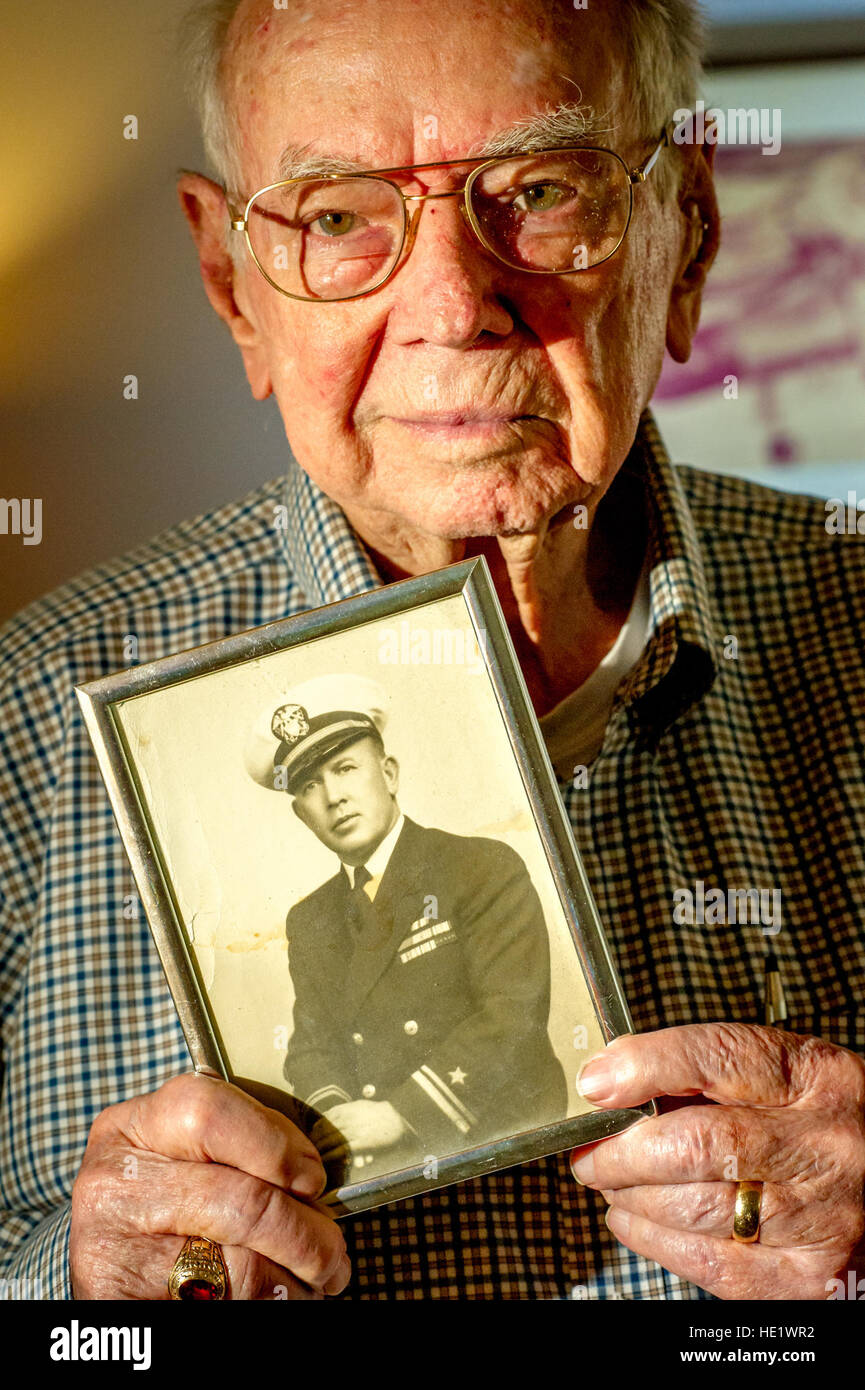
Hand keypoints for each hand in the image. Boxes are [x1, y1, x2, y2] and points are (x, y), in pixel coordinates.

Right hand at [70, 1072, 350, 1299]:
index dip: (274, 1143)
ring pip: (246, 1269)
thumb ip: (236, 1147)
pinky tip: (276, 1298)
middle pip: (243, 1202)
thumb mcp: (185, 1160)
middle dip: (307, 1233)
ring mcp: (112, 1247)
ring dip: (298, 1278)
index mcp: (132, 1127)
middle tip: (333, 1252)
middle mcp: (114, 1182)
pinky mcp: (123, 1301)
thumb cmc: (167, 1208)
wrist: (105, 1283)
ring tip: (316, 1277)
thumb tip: (316, 1171)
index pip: (209, 1113)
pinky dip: (270, 1303)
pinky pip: (227, 1307)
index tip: (312, 1177)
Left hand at [316, 1100, 407, 1157]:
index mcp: (352, 1107)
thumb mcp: (365, 1106)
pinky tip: (327, 1159)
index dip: (319, 1126)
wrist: (401, 1123)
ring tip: (316, 1155)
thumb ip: (349, 1109)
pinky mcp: (363, 1142)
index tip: (313, 1134)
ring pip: (333, 1139)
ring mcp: (357, 1130)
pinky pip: (344, 1149)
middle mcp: (352, 1117)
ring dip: (323, 1148)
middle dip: (318, 1139)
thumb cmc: (383, 1114)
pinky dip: (333, 1155)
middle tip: (311, 1147)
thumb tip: (333, 1115)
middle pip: (328, 1128)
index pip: (328, 1116)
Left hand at [570, 1023, 864, 1299]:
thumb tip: (610, 1083)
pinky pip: (707, 1262)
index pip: (717, 1058)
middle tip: (590, 1150)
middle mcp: (823, 1145)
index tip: (597, 1081)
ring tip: (612, 1180)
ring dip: (630, 1195)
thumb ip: (710, 1072)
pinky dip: (652, 1238)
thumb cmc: (821, 1122)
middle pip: (697, 1145)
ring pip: (693, 1209)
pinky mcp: (806, 1278)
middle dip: (623, 1149)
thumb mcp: (785, 1075)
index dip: (645, 1067)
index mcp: (815, 1077)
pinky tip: (635, 1217)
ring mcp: (819, 1218)